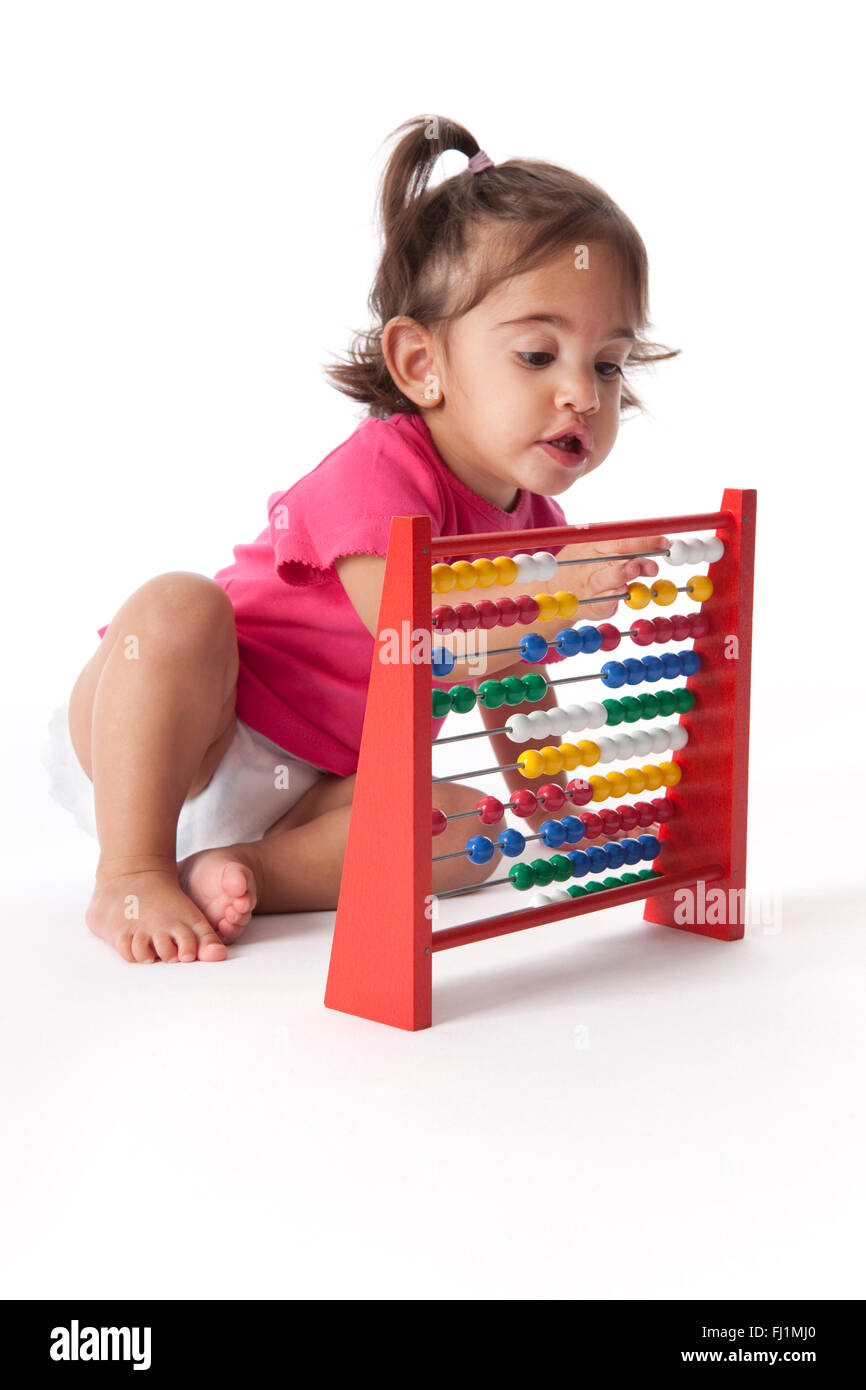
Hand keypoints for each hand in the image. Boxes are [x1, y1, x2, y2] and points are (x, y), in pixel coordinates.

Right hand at [553, 535, 670, 620]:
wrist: (556, 589)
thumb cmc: (587, 564)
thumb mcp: (598, 548)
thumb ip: (626, 546)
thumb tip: (661, 543)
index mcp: (595, 545)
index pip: (621, 540)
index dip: (644, 542)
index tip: (665, 543)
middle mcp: (591, 564)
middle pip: (615, 560)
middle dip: (634, 560)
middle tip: (651, 564)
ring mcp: (590, 586)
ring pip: (606, 581)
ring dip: (620, 576)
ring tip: (632, 571)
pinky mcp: (592, 607)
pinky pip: (606, 603)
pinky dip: (616, 598)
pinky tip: (625, 593)